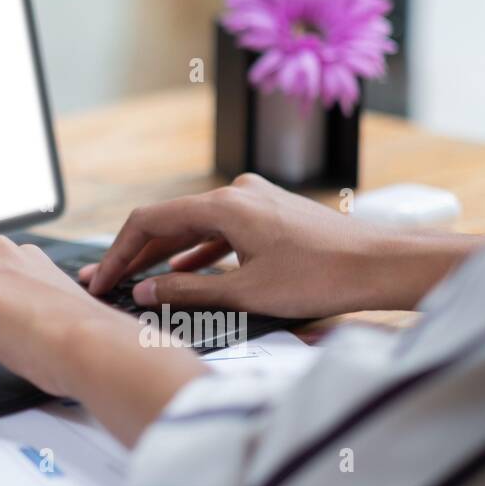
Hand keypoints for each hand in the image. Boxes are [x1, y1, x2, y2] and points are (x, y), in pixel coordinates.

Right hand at [79, 173, 484, 317]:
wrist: (382, 264)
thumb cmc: (323, 276)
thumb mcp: (246, 292)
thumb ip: (188, 292)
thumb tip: (145, 290)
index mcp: (224, 205)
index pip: (149, 221)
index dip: (119, 252)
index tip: (102, 277)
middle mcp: (236, 194)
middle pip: (169, 222)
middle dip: (137, 254)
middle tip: (109, 281)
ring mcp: (255, 201)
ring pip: (194, 226)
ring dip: (165, 253)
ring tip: (139, 279)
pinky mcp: (270, 215)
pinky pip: (220, 230)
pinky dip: (197, 250)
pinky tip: (184, 270)